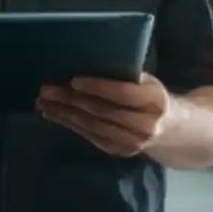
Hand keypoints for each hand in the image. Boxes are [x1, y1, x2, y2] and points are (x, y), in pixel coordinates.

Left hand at [36, 72, 171, 156]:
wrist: (170, 128)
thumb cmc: (149, 95)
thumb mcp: (145, 81)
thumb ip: (124, 75)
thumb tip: (84, 60)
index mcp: (155, 100)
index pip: (122, 94)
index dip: (97, 87)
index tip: (73, 80)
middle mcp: (145, 124)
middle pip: (101, 111)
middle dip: (70, 100)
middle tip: (45, 90)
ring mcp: (132, 142)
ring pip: (91, 125)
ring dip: (63, 113)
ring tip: (42, 102)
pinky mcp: (118, 151)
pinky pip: (89, 135)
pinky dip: (69, 124)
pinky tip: (52, 114)